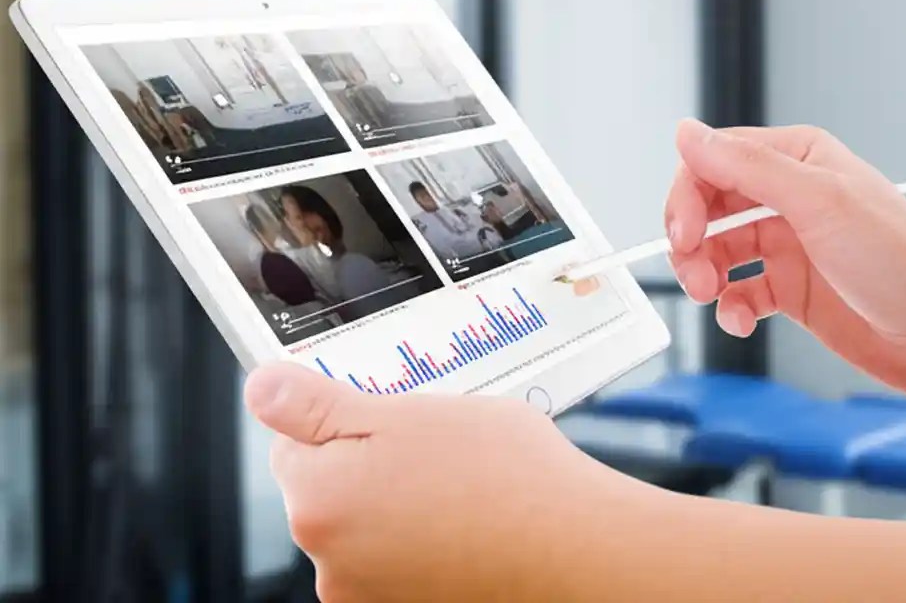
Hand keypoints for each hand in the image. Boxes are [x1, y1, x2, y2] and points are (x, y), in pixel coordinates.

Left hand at [244, 363, 641, 601]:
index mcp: (318, 502)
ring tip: (464, 485)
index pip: (292, 439)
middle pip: (331, 485)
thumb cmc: (507, 480)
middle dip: (373, 459)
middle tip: (437, 443)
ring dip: (402, 499)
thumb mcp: (410, 414)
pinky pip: (400, 557)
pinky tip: (468, 521)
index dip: (343, 415)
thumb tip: (260, 389)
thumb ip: (319, 405)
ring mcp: (369, 595)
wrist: (578, 550)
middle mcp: (329, 562)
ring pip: (369, 522)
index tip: (389, 411)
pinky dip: (425, 538)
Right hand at [665, 119, 905, 395]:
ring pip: (719, 253)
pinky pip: (741, 294)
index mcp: (798, 160)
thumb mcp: (817, 200)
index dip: (688, 196)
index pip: (715, 161)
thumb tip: (688, 132)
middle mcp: (791, 200)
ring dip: (704, 275)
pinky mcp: (796, 293)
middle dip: (691, 239)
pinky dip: (731, 309)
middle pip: (710, 207)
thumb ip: (747, 165)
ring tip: (713, 296)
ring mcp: (793, 248)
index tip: (685, 233)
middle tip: (694, 270)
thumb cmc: (903, 258)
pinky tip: (742, 320)